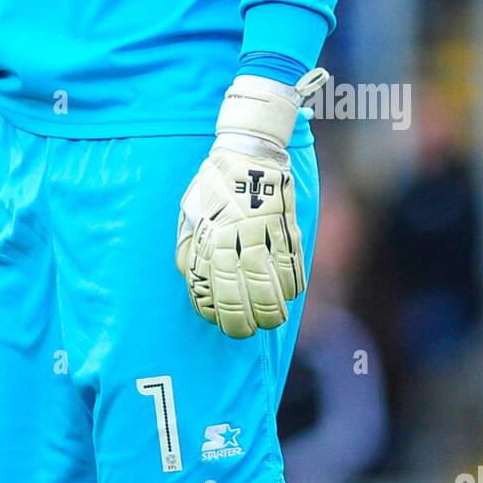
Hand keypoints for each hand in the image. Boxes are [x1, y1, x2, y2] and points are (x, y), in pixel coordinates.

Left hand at [175, 69, 327, 337]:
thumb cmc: (213, 184)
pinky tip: (288, 295)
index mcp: (206, 236)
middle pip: (239, 296)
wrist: (248, 152)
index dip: (212, 312)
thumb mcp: (189, 211)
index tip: (216, 319)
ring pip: (269, 289)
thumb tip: (191, 278)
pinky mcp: (288, 230)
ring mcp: (263, 237)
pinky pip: (293, 269)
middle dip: (241, 322)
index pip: (208, 289)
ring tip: (270, 320)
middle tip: (244, 330)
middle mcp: (234, 240)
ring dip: (271, 312)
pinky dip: (292, 288)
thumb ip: (189, 245)